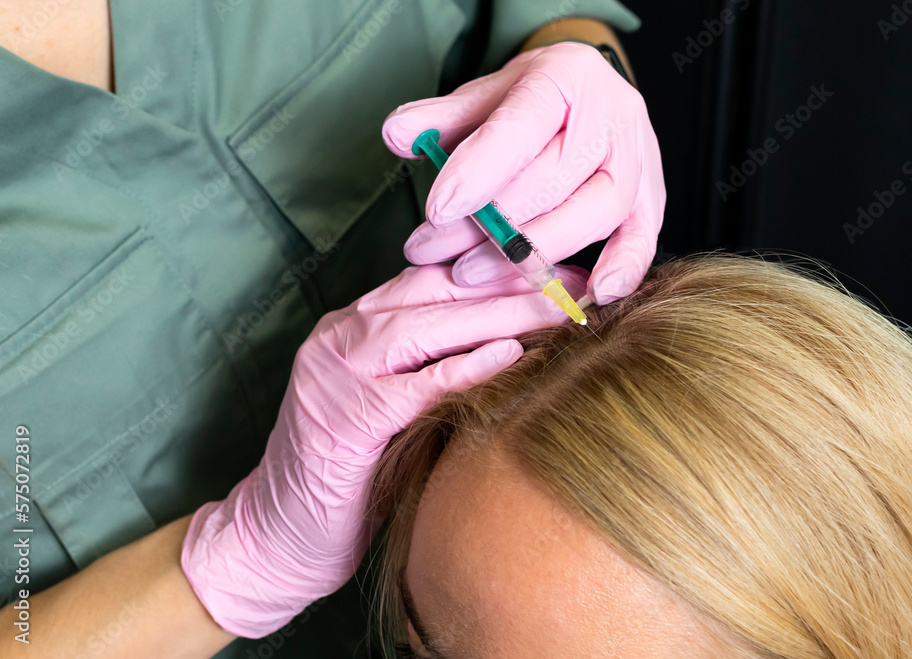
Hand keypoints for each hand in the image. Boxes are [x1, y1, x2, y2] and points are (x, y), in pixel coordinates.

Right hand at [181, 264, 586, 637]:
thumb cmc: (347, 476)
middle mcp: (340, 338)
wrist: (278, 537)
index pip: (431, 280)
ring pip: (428, 327)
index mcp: (350, 327)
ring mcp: (336, 374)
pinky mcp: (345, 419)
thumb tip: (517, 344)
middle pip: (435, 292)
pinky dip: (466, 368)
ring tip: (558, 310)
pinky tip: (511, 355)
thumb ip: (431, 367)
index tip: (554, 267)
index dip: (493, 270)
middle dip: (508, 283)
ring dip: (499, 316)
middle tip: (572, 280)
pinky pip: (418, 386)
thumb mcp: (389, 406)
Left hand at [382, 42, 665, 305]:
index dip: (479, 171)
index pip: (522, 127)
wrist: (585, 94)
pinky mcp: (652, 196)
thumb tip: (398, 136)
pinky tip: (593, 294)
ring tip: (473, 272)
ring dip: (534, 252)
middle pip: (554, 178)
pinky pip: (644, 236)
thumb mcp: (482, 97)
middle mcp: (611, 114)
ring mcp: (639, 157)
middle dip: (489, 223)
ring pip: (596, 211)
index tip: (439, 209)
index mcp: (566, 75)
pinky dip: (623, 268)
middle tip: (434, 248)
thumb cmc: (529, 102)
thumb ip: (441, 119)